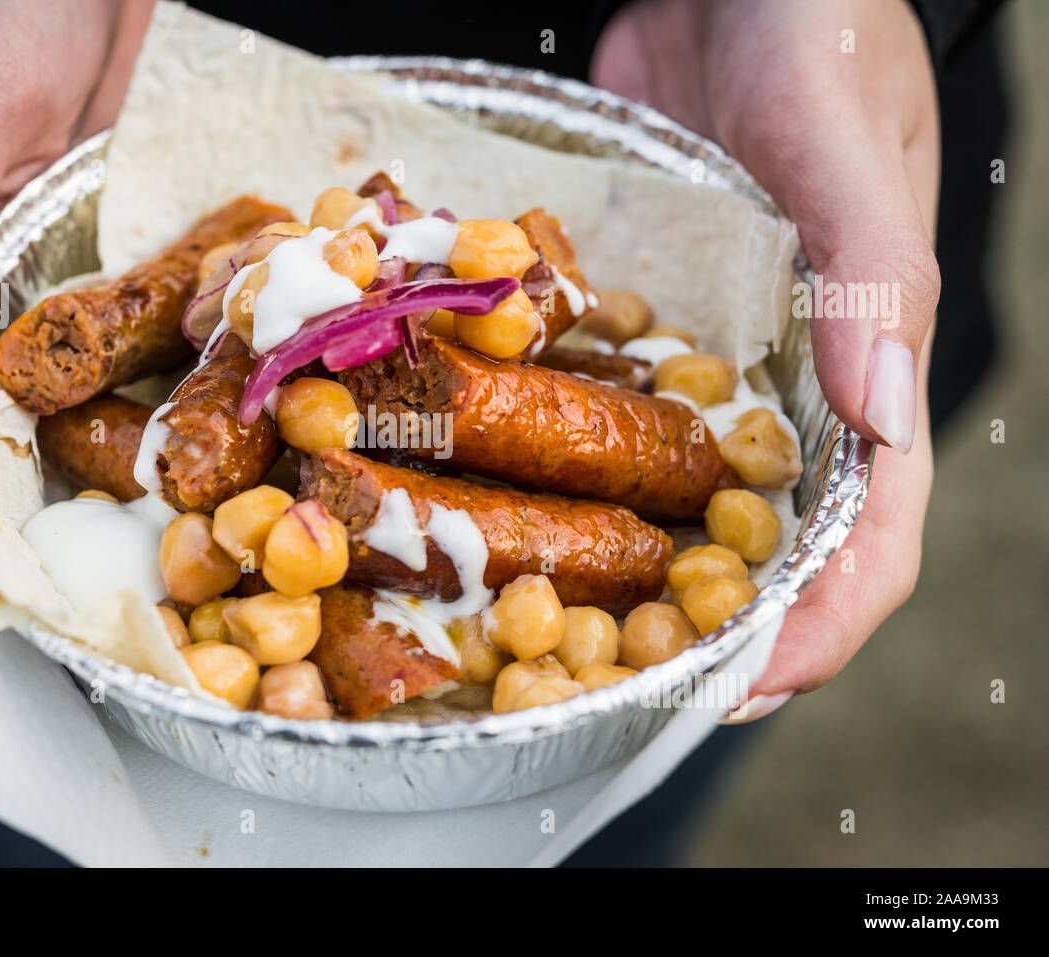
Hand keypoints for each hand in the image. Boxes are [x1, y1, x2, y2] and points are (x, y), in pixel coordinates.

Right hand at [0, 0, 153, 611]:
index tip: (11, 621)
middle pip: (13, 455)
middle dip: (65, 537)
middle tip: (143, 611)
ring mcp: (69, 288)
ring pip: (94, 416)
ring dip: (142, 485)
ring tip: (210, 560)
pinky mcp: (139, 260)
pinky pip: (168, 348)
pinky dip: (200, 400)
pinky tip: (252, 448)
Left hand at [591, 0, 938, 713]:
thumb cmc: (815, 38)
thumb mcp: (848, 149)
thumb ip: (873, 281)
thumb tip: (879, 427)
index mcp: (862, 372)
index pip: (865, 544)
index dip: (812, 634)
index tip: (732, 691)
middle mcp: (780, 392)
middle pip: (757, 553)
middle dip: (696, 633)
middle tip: (604, 690)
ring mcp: (700, 366)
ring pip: (668, 501)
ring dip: (615, 574)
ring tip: (528, 630)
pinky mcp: (631, 328)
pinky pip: (595, 417)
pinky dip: (553, 469)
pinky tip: (481, 503)